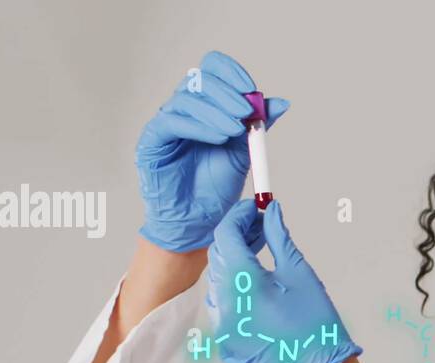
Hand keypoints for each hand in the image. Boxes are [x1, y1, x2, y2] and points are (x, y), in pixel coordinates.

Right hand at [136, 50, 289, 252]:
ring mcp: (166, 122)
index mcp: (204, 105)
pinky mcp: (153, 139)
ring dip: (216, 111)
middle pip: (200, 79)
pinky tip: (219, 138)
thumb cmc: (216, 187)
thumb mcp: (244, 152)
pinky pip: (172, 122)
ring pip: (187, 98)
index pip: (212, 70)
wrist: (198, 221)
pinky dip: (199, 126)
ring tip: (236, 130)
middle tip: (247, 112)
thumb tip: (281, 102)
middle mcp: (183, 108)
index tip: (252, 90)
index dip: (231, 73)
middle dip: (227, 93)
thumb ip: (258, 125)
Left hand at [206, 198, 363, 362]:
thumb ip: (279, 238)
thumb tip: (271, 213)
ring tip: (258, 253)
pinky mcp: (225, 341)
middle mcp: (224, 304)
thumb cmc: (316, 328)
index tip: (254, 208)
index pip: (226, 235)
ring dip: (233, 261)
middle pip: (218, 256)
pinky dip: (234, 289)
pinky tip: (255, 285)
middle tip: (259, 225)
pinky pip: (222, 305)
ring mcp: (222, 325)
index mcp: (243, 283)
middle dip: (236, 236)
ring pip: (218, 281)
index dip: (239, 216)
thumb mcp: (300, 274)